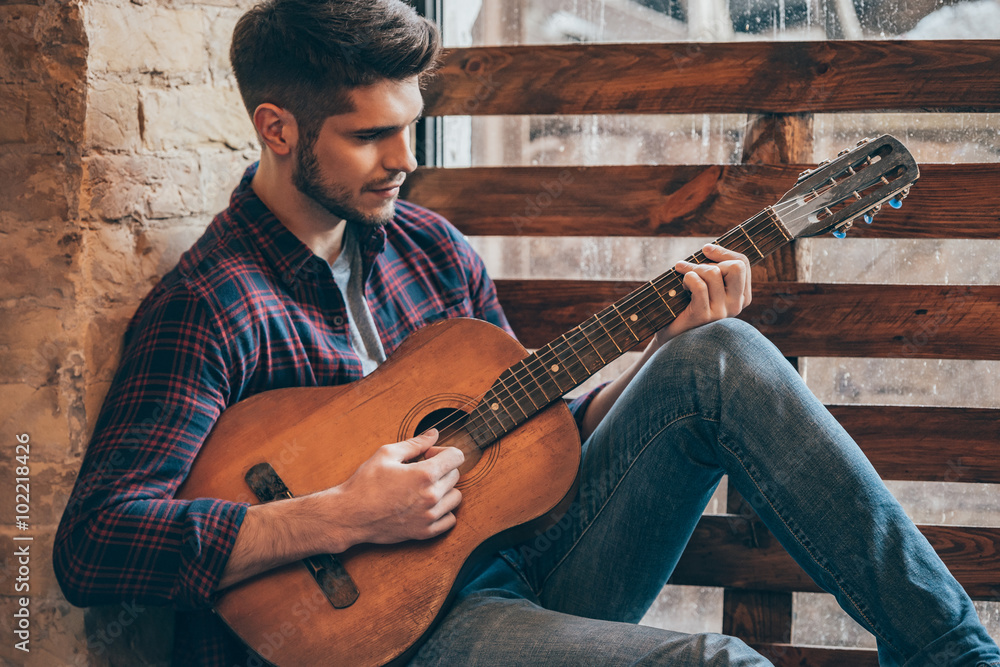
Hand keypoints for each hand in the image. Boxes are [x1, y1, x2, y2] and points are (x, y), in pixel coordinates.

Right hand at [328, 429, 464, 548]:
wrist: (351, 515)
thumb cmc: (365, 483)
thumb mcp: (387, 454)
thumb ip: (415, 443)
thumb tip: (434, 433)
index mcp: (424, 474)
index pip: (457, 456)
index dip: (444, 451)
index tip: (429, 455)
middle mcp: (431, 496)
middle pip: (455, 475)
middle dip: (442, 469)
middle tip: (420, 471)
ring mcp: (429, 516)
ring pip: (456, 497)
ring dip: (444, 490)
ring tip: (424, 488)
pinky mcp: (425, 532)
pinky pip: (450, 519)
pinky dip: (443, 511)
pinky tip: (426, 505)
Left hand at [654, 243, 751, 344]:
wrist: (670, 336)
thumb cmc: (686, 306)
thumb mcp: (705, 286)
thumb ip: (714, 271)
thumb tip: (709, 248)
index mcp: (741, 297)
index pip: (742, 263)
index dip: (723, 251)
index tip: (706, 249)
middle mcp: (736, 305)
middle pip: (735, 266)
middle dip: (710, 261)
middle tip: (691, 267)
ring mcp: (721, 313)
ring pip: (713, 273)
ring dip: (692, 268)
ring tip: (682, 275)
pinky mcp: (704, 316)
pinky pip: (699, 285)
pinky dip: (688, 278)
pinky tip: (682, 284)